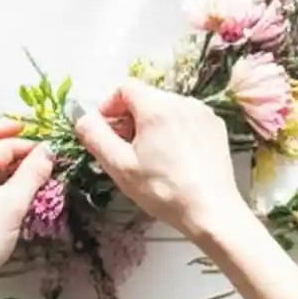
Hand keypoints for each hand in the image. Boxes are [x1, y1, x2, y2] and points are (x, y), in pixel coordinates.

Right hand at [75, 79, 245, 238]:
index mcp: (157, 107)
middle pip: (145, 98)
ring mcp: (202, 113)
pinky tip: (173, 158)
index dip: (109, 106)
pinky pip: (185, 118)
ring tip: (150, 157)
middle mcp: (182, 101)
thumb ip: (95, 136)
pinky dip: (173, 130)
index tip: (106, 131)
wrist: (211, 210)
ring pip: (165, 108)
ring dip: (151, 125)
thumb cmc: (163, 190)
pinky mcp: (215, 126)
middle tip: (124, 149)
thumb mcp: (120, 166)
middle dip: (129, 118)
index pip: (125, 87)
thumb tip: (82, 117)